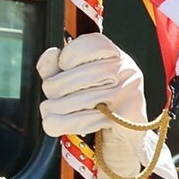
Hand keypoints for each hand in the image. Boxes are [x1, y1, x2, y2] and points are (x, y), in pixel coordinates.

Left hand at [36, 33, 168, 178]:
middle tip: (49, 99)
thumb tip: (52, 54)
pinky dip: (66, 124)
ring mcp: (129, 94)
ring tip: (49, 112)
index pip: (91, 44)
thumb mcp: (71, 80)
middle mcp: (126, 70)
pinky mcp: (127, 118)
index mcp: (114, 55)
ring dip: (56, 109)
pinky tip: (57, 125)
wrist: (119, 134)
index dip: (68, 56)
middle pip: (81, 74)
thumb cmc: (94, 103)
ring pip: (82, 99)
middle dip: (54, 88)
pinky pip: (89, 120)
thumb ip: (56, 66)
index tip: (63, 67)